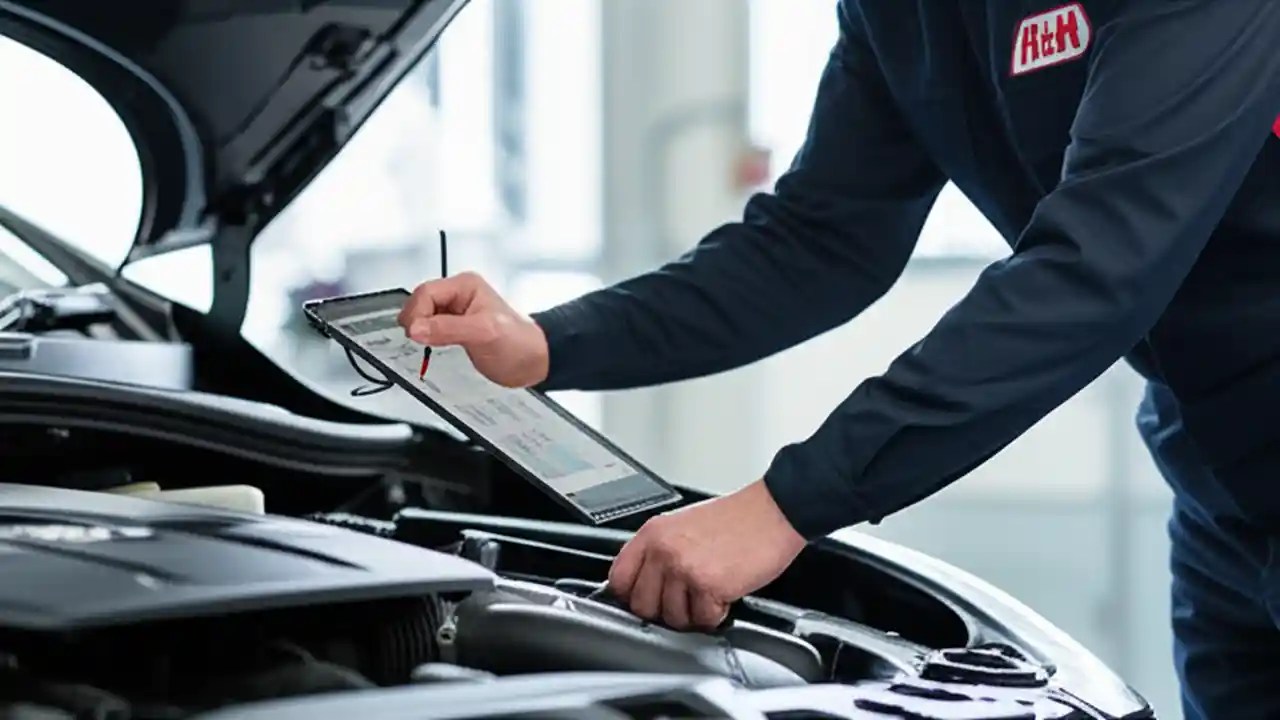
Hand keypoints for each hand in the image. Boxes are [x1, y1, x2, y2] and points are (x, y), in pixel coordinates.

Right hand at [397, 272, 549, 387]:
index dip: (417, 314)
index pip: (426, 293)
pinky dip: (426, 338)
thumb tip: (417, 327)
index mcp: (465, 286)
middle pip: (419, 302)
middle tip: (421, 340)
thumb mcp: (483, 333)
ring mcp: (455, 312)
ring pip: (422, 316)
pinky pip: (429, 329)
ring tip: (429, 344)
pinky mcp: (453, 329)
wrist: (532, 362)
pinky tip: (433, 347)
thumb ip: (448, 329)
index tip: (416, 334)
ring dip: (420, 330)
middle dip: (416, 321)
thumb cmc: (519, 342)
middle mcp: (458, 295)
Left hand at [607, 479, 805, 630]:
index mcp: (653, 533)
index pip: (619, 577)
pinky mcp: (708, 585)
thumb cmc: (737, 518)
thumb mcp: (684, 525)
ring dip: (693, 613)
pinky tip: (724, 594)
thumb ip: (660, 551)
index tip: (645, 599)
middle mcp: (663, 550)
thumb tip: (645, 583)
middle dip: (664, 610)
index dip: (631, 595)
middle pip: (642, 605)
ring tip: (709, 592)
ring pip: (672, 618)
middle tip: (685, 601)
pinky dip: (716, 614)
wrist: (773, 511)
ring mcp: (683, 568)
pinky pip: (703, 620)